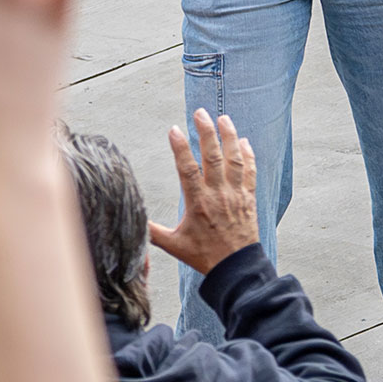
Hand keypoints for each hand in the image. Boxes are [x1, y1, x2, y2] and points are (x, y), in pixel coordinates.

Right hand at [149, 109, 258, 275]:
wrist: (236, 269)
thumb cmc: (204, 256)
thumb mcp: (173, 245)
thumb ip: (152, 231)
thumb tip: (132, 220)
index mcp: (198, 203)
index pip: (187, 169)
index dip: (180, 147)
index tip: (174, 129)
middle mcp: (218, 195)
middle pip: (212, 156)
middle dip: (206, 131)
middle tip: (200, 113)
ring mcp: (235, 195)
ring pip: (234, 159)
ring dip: (229, 136)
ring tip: (223, 118)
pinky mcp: (249, 198)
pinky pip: (250, 172)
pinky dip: (248, 155)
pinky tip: (244, 141)